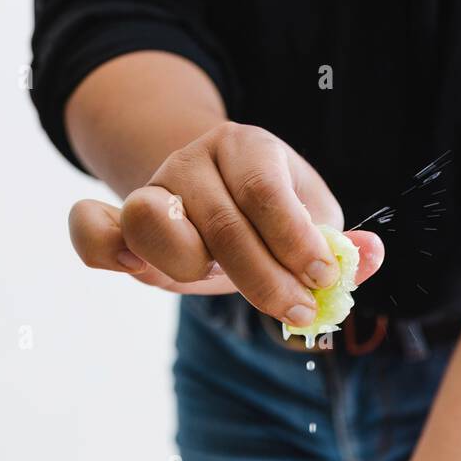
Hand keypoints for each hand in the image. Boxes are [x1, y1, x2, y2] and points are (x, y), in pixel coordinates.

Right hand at [68, 122, 383, 321]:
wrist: (214, 190)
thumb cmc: (270, 215)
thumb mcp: (310, 218)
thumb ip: (339, 243)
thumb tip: (371, 255)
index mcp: (247, 148)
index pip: (266, 192)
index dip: (297, 240)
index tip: (325, 278)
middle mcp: (192, 161)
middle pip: (222, 224)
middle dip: (267, 280)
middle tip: (301, 311)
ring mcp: (151, 191)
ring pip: (149, 221)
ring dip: (186, 264)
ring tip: (212, 281)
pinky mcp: (119, 225)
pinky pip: (89, 230)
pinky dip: (99, 246)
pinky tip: (137, 272)